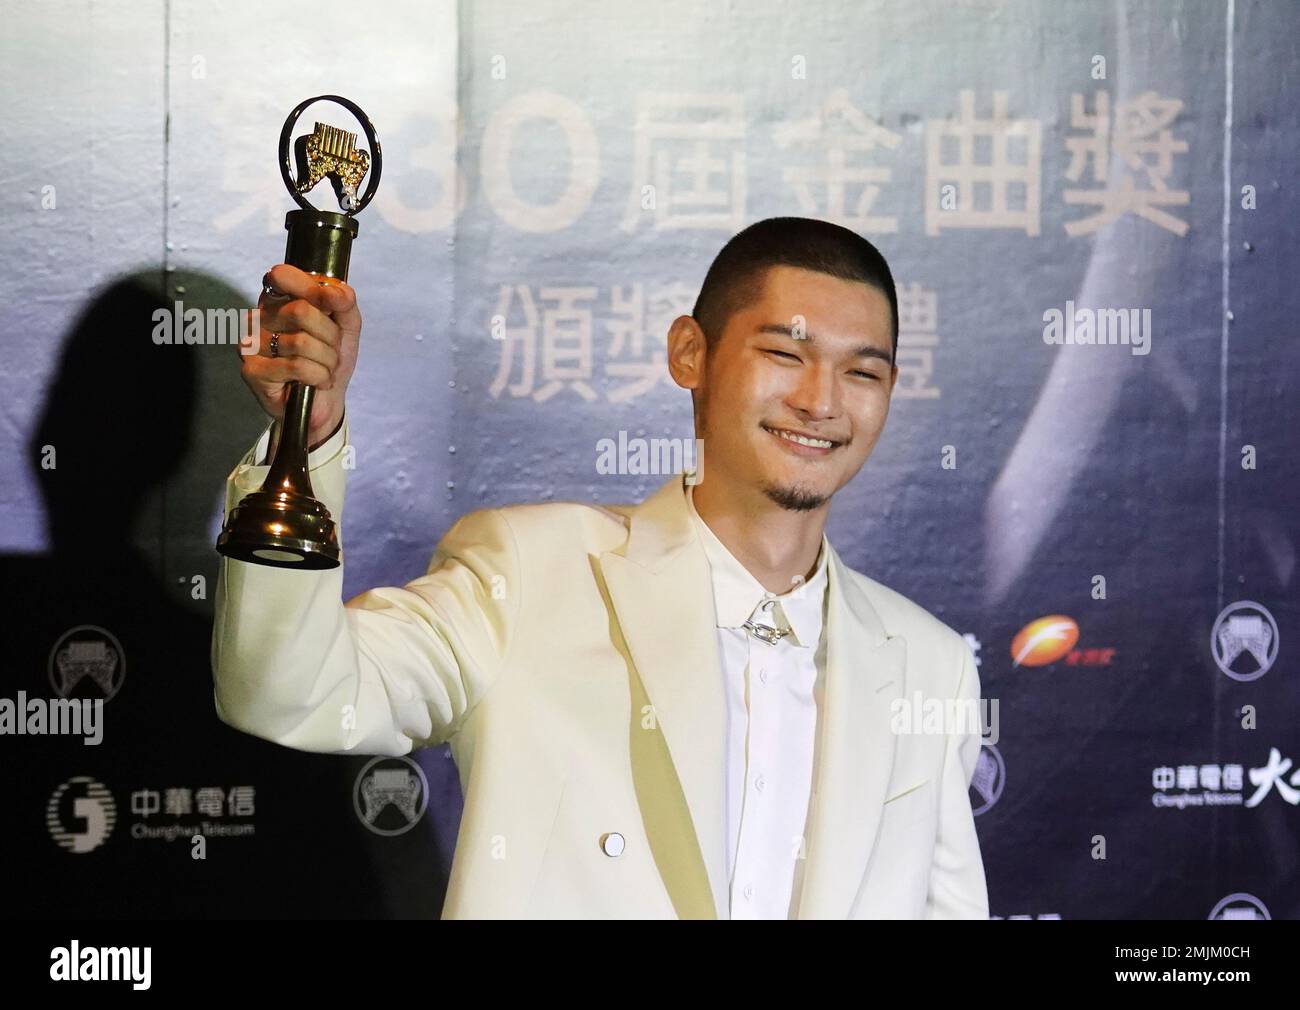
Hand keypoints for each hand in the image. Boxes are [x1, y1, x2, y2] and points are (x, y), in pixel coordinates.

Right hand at [237, 263, 361, 448]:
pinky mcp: (252, 371)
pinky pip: (296, 366)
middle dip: (329, 336)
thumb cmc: (329, 359)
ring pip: (301, 342)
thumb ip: (344, 302)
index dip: (312, 289)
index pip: (282, 276)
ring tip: (323, 369)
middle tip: (331, 351)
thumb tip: (335, 291)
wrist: (326, 401)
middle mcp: (258, 318)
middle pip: (301, 311)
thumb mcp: (346, 326)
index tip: (331, 305)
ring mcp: (251, 344)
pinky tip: (315, 382)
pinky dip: (318, 376)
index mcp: (277, 300)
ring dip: (326, 360)